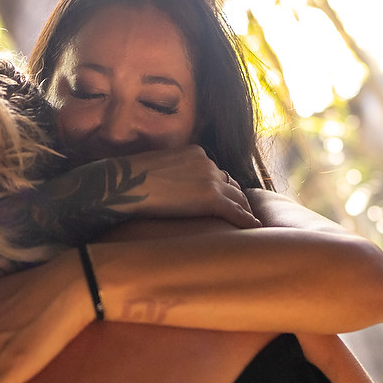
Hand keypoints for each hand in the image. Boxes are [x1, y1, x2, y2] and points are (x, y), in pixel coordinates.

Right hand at [111, 146, 258, 228]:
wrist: (128, 184)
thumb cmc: (132, 178)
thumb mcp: (158, 164)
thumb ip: (171, 171)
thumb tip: (167, 184)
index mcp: (196, 153)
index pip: (215, 170)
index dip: (221, 185)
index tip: (225, 195)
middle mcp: (208, 163)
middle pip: (229, 182)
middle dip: (237, 196)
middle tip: (243, 210)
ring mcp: (211, 180)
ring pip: (237, 197)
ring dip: (244, 209)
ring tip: (250, 221)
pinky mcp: (212, 198)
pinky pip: (236, 211)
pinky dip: (247, 221)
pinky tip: (254, 229)